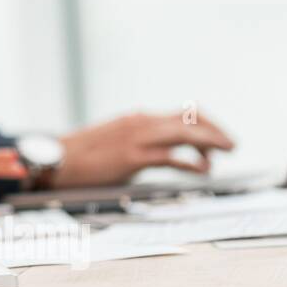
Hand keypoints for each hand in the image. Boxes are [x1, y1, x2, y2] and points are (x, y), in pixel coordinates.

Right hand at [54, 112, 234, 188]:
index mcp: (137, 120)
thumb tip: (160, 154)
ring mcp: (136, 139)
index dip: (206, 124)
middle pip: (189, 120)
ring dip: (210, 142)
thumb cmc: (82, 157)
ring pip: (185, 133)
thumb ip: (137, 144)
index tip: (217, 138)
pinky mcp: (132, 157)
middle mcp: (140, 123)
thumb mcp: (114, 143)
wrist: (55, 161)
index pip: (181, 115)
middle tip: (231, 145)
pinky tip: (203, 171)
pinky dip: (191, 163)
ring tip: (225, 153)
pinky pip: (170, 157)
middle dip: (215, 131)